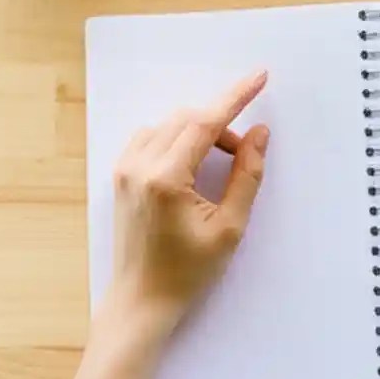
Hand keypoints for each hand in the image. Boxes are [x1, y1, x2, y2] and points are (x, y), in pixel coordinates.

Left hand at [74, 71, 269, 378]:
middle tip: (243, 152)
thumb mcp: (230, 227)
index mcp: (165, 178)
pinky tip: (190, 162)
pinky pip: (151, 137)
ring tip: (219, 164)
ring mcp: (125, 169)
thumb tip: (259, 134)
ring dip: (199, 131)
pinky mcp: (120, 175)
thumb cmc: (187, 271)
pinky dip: (176, 138)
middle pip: (187, 119)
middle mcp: (139, 166)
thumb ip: (246, 174)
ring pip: (169, 124)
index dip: (236, 96)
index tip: (259, 77)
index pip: (205, 122)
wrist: (141, 301)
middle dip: (221, 125)